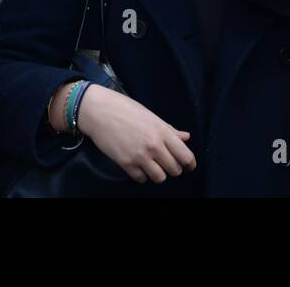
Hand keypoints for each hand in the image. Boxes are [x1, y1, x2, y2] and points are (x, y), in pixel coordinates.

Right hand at [72, 85, 195, 183]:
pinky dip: (141, 175)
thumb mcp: (151, 116)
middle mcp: (154, 145)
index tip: (188, 166)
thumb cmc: (126, 109)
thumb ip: (169, 130)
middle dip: (173, 168)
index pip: (186, 156)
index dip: (189, 164)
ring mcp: (139, 155)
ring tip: (152, 165)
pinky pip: (141, 179)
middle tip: (167, 163)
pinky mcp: (125, 163)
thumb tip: (186, 138)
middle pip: (175, 170)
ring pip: (160, 178)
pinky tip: (138, 165)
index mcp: (162, 131)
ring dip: (158, 173)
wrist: (99, 111)